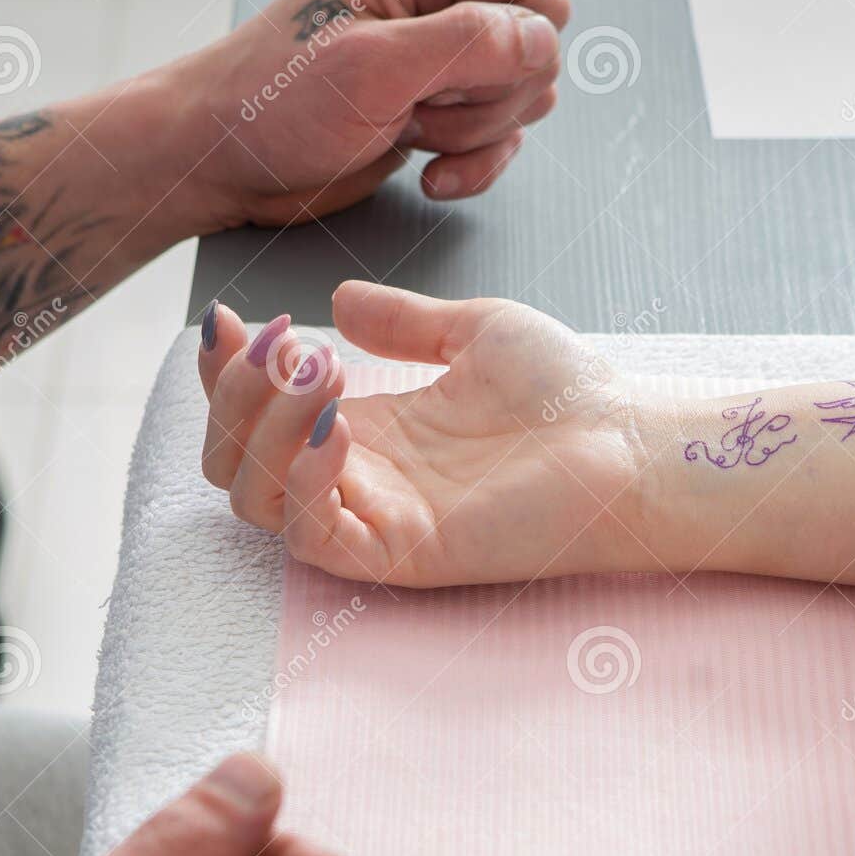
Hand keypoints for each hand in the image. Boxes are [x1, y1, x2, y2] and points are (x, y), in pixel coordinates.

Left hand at [164, 0, 569, 228]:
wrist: (226, 159)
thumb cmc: (273, 102)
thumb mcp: (373, 67)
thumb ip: (469, 44)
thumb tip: (544, 41)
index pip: (539, 3)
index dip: (512, 55)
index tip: (445, 78)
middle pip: (537, 58)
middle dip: (485, 102)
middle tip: (415, 107)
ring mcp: (444, 55)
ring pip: (524, 103)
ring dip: (474, 137)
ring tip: (407, 129)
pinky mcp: (441, 106)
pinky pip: (501, 140)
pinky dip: (472, 166)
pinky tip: (426, 170)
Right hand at [198, 282, 664, 586]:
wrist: (630, 442)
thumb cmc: (571, 396)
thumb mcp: (475, 333)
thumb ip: (403, 321)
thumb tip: (340, 300)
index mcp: (369, 429)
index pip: (255, 414)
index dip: (224, 371)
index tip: (233, 319)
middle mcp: (360, 478)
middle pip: (233, 462)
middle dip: (231, 397)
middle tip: (282, 347)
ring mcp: (376, 519)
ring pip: (255, 499)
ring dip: (259, 429)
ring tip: (314, 374)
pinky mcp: (402, 555)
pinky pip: (312, 534)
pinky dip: (302, 478)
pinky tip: (338, 426)